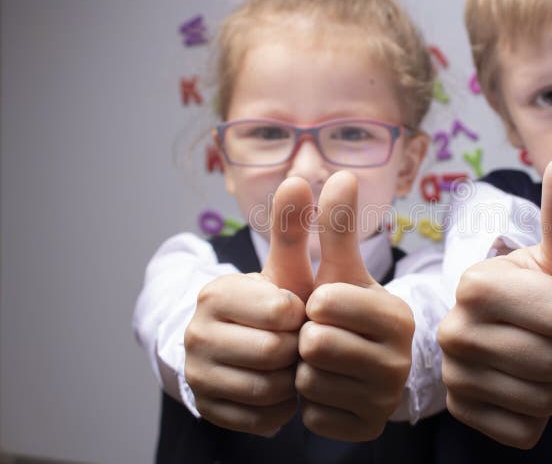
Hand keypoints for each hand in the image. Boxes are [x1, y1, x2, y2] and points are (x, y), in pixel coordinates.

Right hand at [184, 177, 312, 434]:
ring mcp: (197, 374)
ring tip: (289, 363)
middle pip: (276, 355)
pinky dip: (281, 407)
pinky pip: (263, 419)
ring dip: (292, 380)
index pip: (284, 312)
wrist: (239, 346)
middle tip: (297, 341)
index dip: (302, 315)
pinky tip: (279, 387)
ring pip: (270, 391)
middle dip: (297, 349)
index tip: (298, 311)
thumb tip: (310, 176)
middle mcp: (196, 333)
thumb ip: (294, 225)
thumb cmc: (272, 303)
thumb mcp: (286, 267)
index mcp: (215, 293)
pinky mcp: (206, 410)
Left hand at [296, 171, 415, 440]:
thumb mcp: (333, 268)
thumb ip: (333, 224)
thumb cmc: (340, 308)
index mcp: (398, 314)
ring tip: (324, 360)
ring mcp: (388, 399)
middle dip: (305, 338)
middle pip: (315, 346)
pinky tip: (327, 388)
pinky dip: (309, 401)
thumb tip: (341, 171)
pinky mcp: (368, 429)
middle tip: (322, 334)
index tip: (326, 303)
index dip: (313, 302)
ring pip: (310, 383)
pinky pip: (312, 415)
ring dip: (303, 371)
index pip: (326, 303)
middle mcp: (402, 358)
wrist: (356, 364)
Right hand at [437, 157, 551, 448]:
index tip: (549, 301)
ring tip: (532, 358)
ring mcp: (451, 374)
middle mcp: (451, 328)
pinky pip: (527, 431)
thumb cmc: (541, 290)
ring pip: (542, 399)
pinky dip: (535, 415)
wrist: (507, 332)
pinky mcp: (460, 413)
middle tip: (541, 334)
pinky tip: (519, 388)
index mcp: (474, 282)